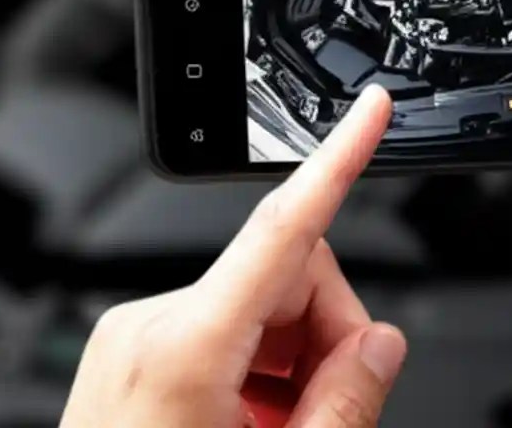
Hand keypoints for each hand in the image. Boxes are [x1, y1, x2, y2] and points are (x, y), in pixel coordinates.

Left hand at [60, 86, 405, 427]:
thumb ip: (347, 402)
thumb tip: (382, 344)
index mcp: (185, 348)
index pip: (282, 228)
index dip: (336, 161)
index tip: (370, 114)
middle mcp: (149, 325)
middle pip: (287, 277)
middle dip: (329, 333)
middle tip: (337, 407)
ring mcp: (133, 339)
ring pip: (260, 305)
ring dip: (294, 361)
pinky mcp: (130, 355)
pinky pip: (223, 331)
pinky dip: (258, 372)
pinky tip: (254, 425)